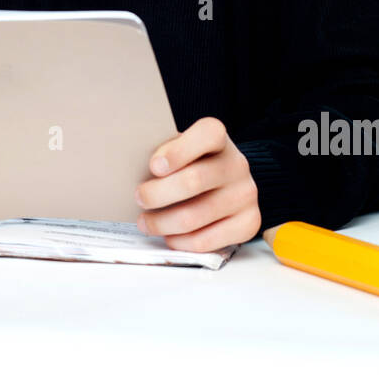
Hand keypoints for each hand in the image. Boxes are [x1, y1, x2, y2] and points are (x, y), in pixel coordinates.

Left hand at [135, 116, 261, 249]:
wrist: (224, 181)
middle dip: (158, 194)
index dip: (179, 152)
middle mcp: (237, 164)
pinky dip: (180, 242)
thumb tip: (129, 171)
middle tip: (139, 198)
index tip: (154, 166)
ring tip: (145, 222)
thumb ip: (162, 153)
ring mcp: (245, 195)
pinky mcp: (248, 223)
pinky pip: (207, 240)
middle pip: (194, 181)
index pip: (207, 135)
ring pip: (195, 216)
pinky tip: (167, 236)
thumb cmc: (190, 163)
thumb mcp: (178, 148)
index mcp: (218, 138)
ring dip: (162, 223)